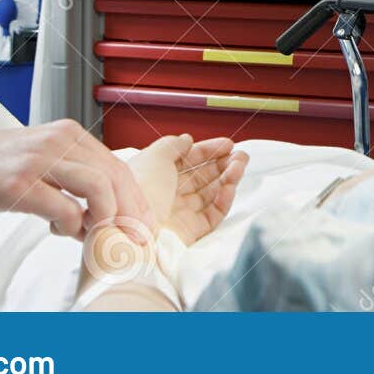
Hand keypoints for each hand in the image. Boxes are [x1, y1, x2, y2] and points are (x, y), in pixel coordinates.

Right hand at [0, 121, 149, 240]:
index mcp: (68, 135)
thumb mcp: (39, 161)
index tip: (143, 226)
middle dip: (130, 214)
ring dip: (105, 219)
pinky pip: (61, 208)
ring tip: (93, 237)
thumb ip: (70, 181)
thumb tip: (97, 218)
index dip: (136, 200)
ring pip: (98, 188)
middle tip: (129, 241)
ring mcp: (39, 161)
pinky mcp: (16, 184)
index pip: (118, 167)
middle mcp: (59, 142)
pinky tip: (58, 230)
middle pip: (116, 177)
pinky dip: (70, 226)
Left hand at [126, 135, 247, 245]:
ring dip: (228, 178)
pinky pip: (213, 214)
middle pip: (202, 177)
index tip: (227, 144)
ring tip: (240, 166)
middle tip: (241, 155)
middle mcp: (168, 195)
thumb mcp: (154, 156)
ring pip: (210, 194)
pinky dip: (224, 200)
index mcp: (156, 177)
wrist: (133, 232)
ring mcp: (179, 215)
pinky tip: (230, 186)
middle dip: (223, 164)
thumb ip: (174, 145)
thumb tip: (188, 140)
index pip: (187, 161)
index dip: (208, 151)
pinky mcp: (190, 233)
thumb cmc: (141, 190)